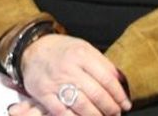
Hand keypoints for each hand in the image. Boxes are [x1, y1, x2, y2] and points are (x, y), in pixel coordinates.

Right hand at [10, 35, 129, 115]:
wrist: (32, 49)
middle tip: (116, 113)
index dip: (119, 95)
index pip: (107, 79)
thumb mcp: (84, 48)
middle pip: (97, 94)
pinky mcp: (43, 93)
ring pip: (82, 106)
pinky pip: (62, 112)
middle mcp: (69, 68)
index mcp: (82, 54)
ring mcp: (55, 82)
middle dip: (110, 108)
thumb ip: (102, 63)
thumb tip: (121, 81)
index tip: (125, 104)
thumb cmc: (63, 50)